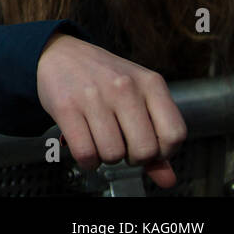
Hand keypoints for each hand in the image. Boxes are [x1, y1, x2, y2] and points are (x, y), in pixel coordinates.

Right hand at [36, 33, 186, 187]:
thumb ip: (157, 136)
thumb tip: (168, 180)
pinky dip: (88, 160)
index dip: (164, 152)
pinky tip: (87, 146)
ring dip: (107, 158)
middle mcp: (124, 87)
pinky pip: (85, 153)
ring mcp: (94, 96)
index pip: (174, 134)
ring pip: (113, 154)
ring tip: (102, 141)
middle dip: (134, 158)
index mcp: (149, 83)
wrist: (59, 52)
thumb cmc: (102, 77)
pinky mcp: (66, 106)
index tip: (151, 148)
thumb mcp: (138, 96)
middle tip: (124, 147)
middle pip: (145, 150)